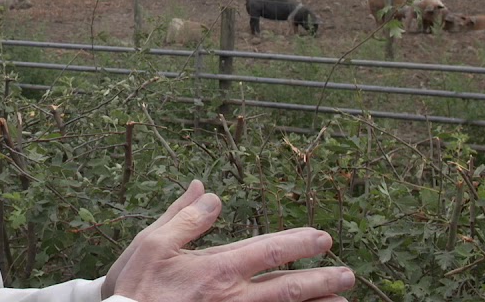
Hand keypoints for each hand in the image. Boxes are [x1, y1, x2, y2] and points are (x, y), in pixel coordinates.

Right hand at [102, 180, 354, 301]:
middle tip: (347, 275)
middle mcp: (233, 299)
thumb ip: (185, 216)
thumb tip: (211, 193)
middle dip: (321, 281)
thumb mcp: (153, 242)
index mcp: (217, 270)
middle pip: (288, 289)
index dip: (299, 243)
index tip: (323, 238)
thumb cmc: (137, 287)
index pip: (269, 251)